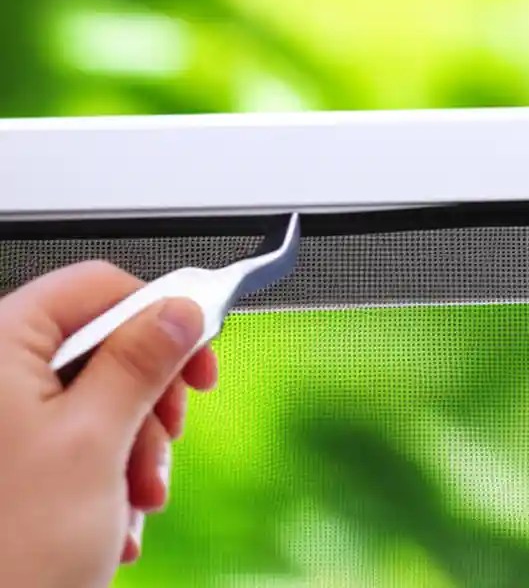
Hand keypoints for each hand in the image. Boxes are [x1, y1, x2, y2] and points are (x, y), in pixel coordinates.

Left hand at [0, 261, 217, 587]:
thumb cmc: (14, 547)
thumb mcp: (99, 440)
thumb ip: (143, 362)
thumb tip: (182, 310)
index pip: (98, 288)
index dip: (160, 316)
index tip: (200, 358)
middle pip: (103, 345)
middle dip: (148, 402)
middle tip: (163, 443)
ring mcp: (3, 418)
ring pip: (100, 397)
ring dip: (136, 448)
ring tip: (136, 498)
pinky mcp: (14, 458)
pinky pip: (80, 437)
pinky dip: (110, 472)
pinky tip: (114, 513)